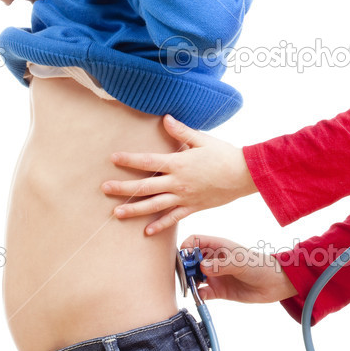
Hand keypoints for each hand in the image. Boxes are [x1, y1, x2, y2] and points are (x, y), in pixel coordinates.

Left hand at [103, 114, 258, 235]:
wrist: (244, 175)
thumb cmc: (224, 154)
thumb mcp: (202, 139)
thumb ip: (181, 131)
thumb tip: (165, 118)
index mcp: (178, 163)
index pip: (147, 161)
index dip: (129, 159)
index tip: (113, 158)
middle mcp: (178, 182)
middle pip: (145, 186)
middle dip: (123, 187)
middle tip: (104, 188)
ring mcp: (184, 197)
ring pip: (154, 205)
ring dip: (134, 209)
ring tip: (116, 213)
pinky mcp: (193, 207)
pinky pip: (173, 218)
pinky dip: (160, 226)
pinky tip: (147, 231)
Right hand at [181, 235, 296, 303]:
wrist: (275, 284)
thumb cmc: (260, 266)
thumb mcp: (241, 263)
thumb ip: (222, 265)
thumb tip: (201, 267)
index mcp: (218, 247)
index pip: (195, 241)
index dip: (186, 248)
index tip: (184, 259)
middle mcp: (213, 260)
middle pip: (191, 260)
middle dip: (185, 267)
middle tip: (186, 276)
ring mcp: (215, 275)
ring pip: (194, 276)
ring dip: (189, 282)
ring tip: (191, 287)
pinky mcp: (219, 290)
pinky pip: (202, 292)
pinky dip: (197, 295)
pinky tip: (200, 296)